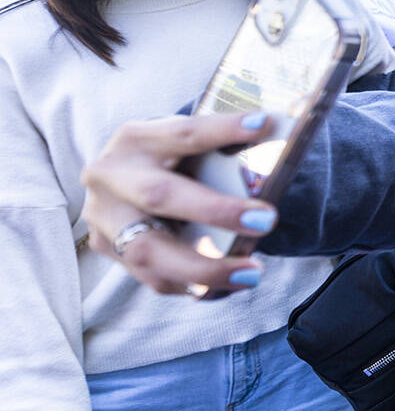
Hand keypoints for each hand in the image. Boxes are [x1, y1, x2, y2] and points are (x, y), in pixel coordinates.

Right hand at [81, 114, 274, 295]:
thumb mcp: (186, 147)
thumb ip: (220, 153)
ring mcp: (103, 215)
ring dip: (205, 267)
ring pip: (148, 250)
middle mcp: (112, 176)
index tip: (264, 125)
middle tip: (266, 220)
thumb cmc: (169, 160)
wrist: (120, 179)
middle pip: (160, 195)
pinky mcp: (105, 247)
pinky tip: (226, 286)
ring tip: (251, 274)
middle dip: (216, 210)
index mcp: (137, 138)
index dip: (222, 130)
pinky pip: (151, 276)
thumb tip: (274, 162)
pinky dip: (192, 284)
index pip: (183, 133)